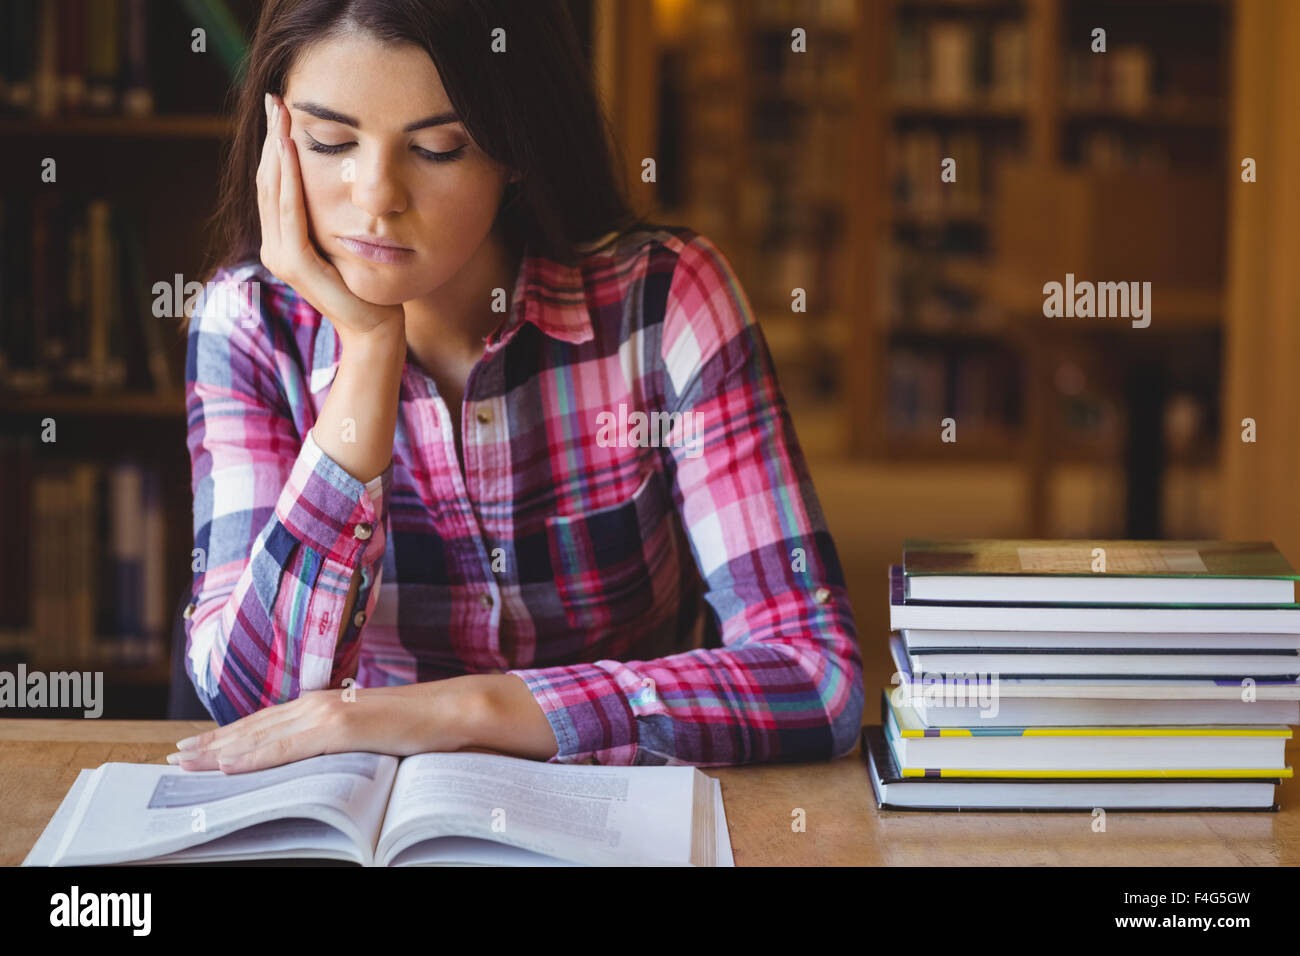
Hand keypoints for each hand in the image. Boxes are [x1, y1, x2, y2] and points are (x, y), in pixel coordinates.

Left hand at [165, 679, 487, 772]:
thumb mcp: (370, 737)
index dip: (230, 736)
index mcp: (325, 706)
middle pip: (254, 728)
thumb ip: (340, 745)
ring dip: (221, 750)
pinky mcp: (341, 726)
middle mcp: (319, 704)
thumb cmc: (420, 727)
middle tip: (175, 758)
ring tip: (187, 761)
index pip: (267, 724)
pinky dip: (255, 755)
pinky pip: (288, 747)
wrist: (458, 710)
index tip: (198, 748)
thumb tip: (321, 766)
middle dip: (212, 743)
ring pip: (262, 736)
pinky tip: (229, 764)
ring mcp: (329, 713)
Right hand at [258, 92, 404, 342]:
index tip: (279, 110)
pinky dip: (288, 179)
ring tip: (280, 116)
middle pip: (267, 181)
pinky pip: (289, 213)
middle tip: (274, 100)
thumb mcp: (344, 240)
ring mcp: (281, 257)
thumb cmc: (367, 284)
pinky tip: (290, 150)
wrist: (376, 327)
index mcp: (283, 241)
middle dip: (271, 138)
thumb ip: (329, 216)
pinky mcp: (296, 265)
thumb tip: (333, 173)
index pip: (273, 184)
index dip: (274, 146)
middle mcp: (274, 248)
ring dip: (276, 150)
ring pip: (273, 192)